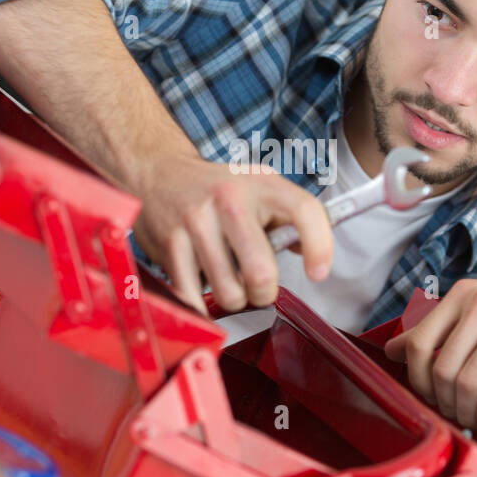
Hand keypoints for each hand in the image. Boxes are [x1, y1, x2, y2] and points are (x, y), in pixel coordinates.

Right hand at [131, 154, 333, 313]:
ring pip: (229, 293)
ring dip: (233, 300)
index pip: (304, 211)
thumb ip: (287, 219)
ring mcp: (196, 222)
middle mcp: (229, 199)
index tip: (318, 273)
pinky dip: (202, 304)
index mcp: (261, 184)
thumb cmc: (216, 188)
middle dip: (264, 294)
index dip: (319, 247)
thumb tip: (310, 257)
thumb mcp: (258, 187)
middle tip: (259, 289)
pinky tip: (203, 285)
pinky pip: (195, 297)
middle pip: (261, 272)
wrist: (157, 172)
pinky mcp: (170, 243)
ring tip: (229, 283)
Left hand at [383, 276, 476, 437]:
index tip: (432, 399)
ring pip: (465, 381)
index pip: (418, 343)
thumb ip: (444, 327)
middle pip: (440, 368)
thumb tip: (392, 349)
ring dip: (466, 413)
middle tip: (456, 417)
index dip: (418, 380)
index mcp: (465, 292)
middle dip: (443, 403)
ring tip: (476, 423)